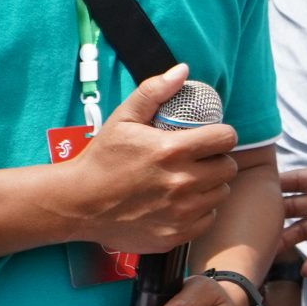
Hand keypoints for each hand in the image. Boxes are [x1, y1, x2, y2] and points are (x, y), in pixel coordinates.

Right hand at [48, 65, 238, 254]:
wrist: (78, 204)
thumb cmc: (101, 159)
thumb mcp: (123, 118)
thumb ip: (154, 92)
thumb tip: (183, 70)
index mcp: (172, 151)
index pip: (226, 139)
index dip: (221, 135)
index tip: (210, 138)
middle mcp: (182, 183)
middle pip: (228, 168)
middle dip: (217, 160)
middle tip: (200, 159)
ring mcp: (180, 212)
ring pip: (221, 193)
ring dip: (211, 185)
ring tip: (190, 180)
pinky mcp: (176, 234)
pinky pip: (207, 218)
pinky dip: (200, 211)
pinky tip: (181, 203)